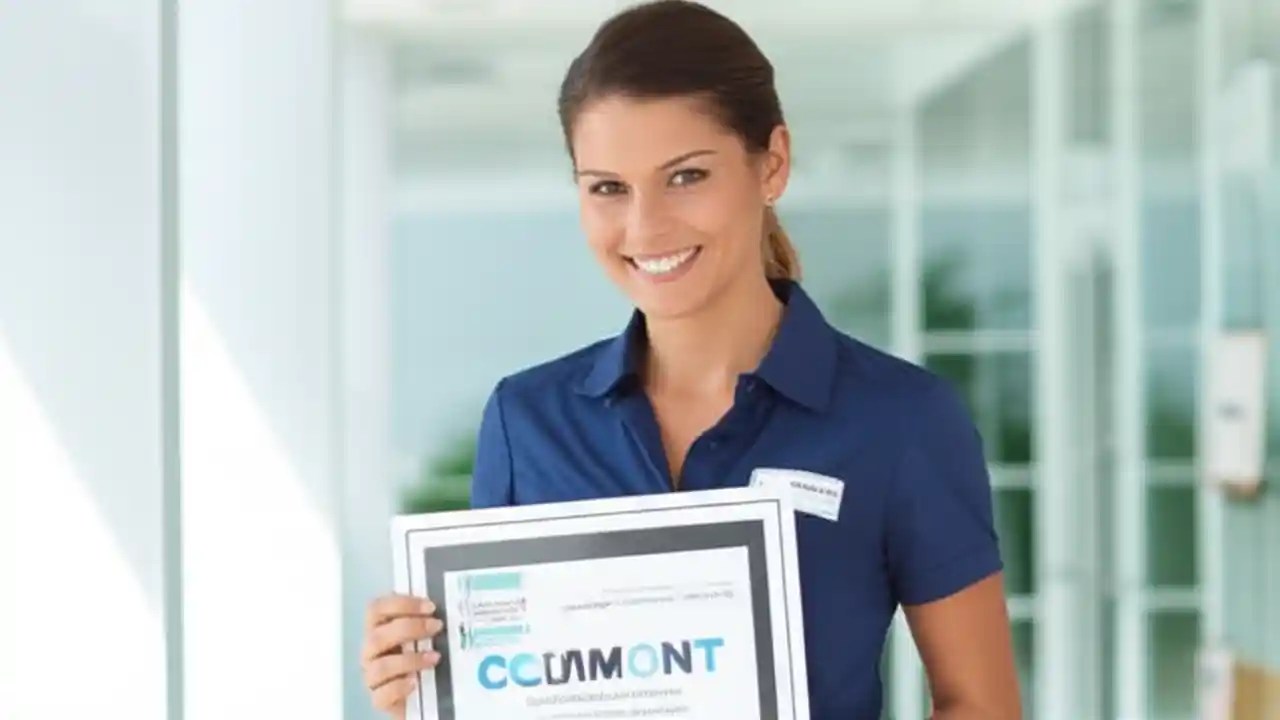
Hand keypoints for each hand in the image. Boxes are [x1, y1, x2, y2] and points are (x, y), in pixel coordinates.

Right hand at [361, 594, 443, 717]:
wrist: (423, 694)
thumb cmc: (422, 658)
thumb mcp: (425, 636)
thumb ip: (428, 623)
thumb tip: (449, 610)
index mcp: (379, 629)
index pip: (377, 609)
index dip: (401, 604)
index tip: (430, 607)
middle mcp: (371, 651)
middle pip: (378, 636)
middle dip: (410, 628)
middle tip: (437, 626)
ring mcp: (372, 676)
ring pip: (380, 666)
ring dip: (410, 659)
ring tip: (435, 657)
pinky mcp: (379, 699)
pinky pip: (382, 694)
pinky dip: (399, 687)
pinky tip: (416, 682)